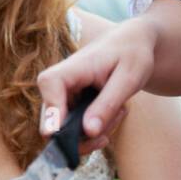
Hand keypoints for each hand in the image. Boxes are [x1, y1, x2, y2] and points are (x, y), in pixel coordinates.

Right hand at [36, 16, 156, 149]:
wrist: (131, 43)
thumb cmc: (132, 54)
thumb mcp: (128, 79)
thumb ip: (107, 105)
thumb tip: (88, 132)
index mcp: (69, 68)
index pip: (49, 87)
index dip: (52, 114)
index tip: (62, 136)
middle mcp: (57, 83)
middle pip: (51, 120)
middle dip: (80, 136)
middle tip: (107, 135)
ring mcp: (61, 95)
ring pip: (64, 129)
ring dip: (92, 133)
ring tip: (118, 115)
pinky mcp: (68, 103)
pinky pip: (74, 126)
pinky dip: (94, 129)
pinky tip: (112, 116)